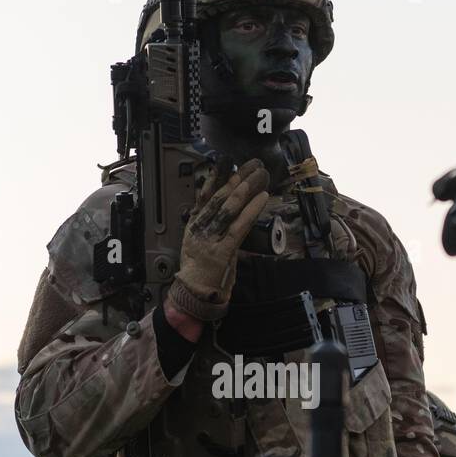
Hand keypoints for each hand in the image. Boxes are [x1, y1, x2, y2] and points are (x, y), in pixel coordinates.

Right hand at [168, 159, 270, 321]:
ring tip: (259, 176)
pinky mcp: (222, 252)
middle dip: (237, 178)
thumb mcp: (200, 242)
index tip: (227, 160)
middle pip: (219, 198)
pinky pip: (238, 227)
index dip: (216, 176)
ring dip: (245, 190)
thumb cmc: (201, 271)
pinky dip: (250, 211)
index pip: (205, 195)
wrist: (194, 295)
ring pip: (228, 209)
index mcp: (194, 224)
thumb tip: (228, 204)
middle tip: (252, 164)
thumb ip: (210, 224)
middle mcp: (200, 228)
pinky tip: (262, 199)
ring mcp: (210, 239)